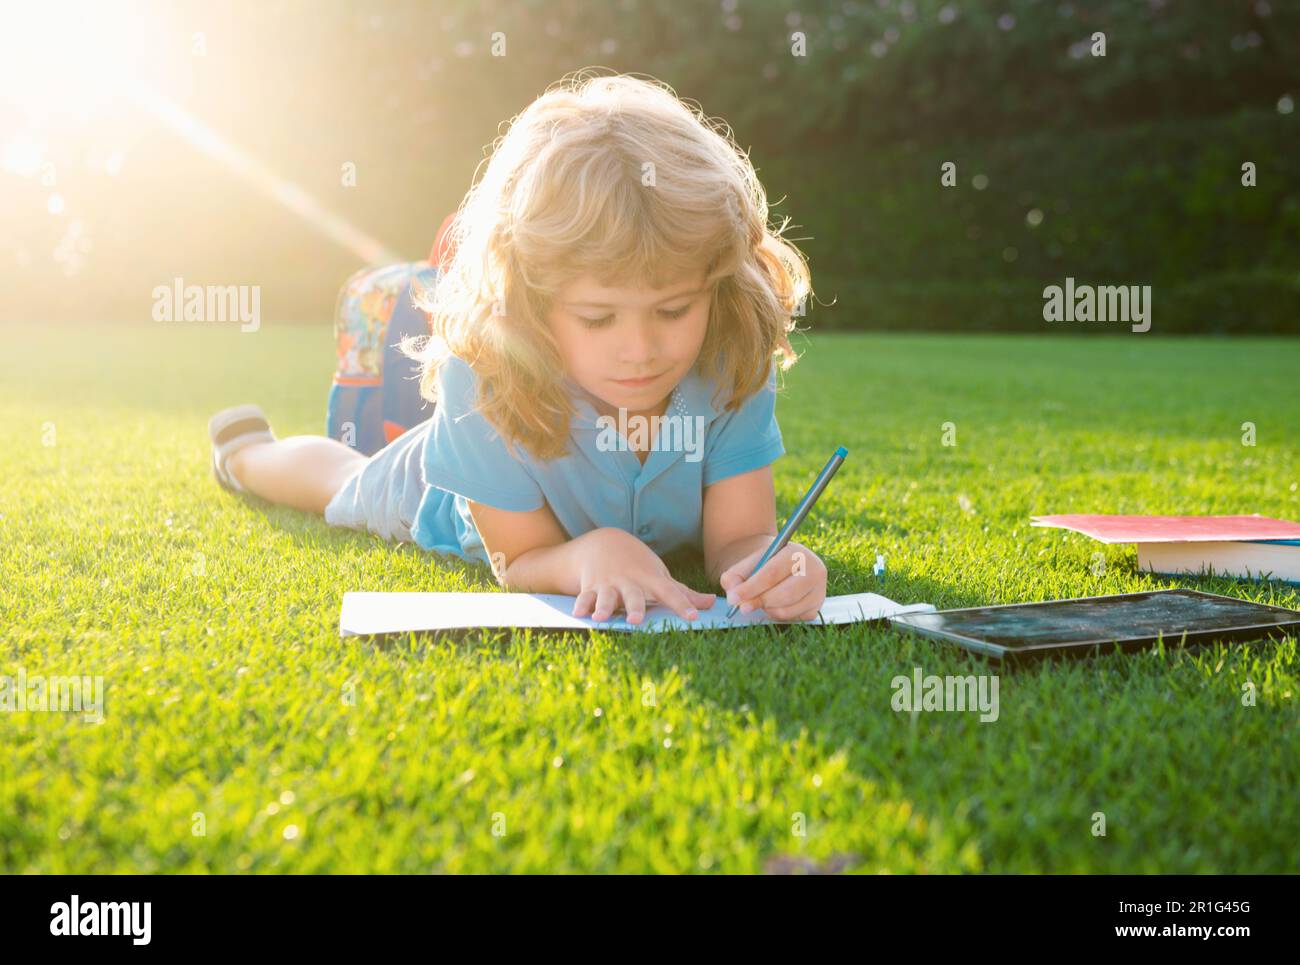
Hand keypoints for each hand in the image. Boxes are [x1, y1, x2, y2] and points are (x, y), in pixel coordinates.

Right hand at [570, 528, 715, 623]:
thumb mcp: (660, 576)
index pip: (670, 593)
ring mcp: (609, 584)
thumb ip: (683, 593)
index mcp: (650, 580)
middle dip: (635, 607)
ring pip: (605, 597)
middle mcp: (629, 582)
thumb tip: (711, 603)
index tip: (693, 617)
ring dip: (602, 607)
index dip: (682, 604)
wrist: (605, 543)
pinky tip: (578, 615)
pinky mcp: (590, 586)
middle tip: (636, 619)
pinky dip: (580, 605)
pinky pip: (584, 596)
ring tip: (600, 618)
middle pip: (633, 596)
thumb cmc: (639, 565)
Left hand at [719, 541, 826, 621]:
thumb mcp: (746, 564)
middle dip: (760, 602)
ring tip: (760, 601)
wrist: (779, 564)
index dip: (751, 588)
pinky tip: (774, 605)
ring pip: (788, 609)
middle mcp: (814, 569)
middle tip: (742, 607)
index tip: (734, 598)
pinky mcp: (817, 606)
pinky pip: (794, 619)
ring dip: (768, 610)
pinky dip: (778, 615)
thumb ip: (734, 577)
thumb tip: (733, 597)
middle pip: (785, 594)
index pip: (772, 573)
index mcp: (795, 552)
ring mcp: (819, 589)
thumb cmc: (761, 565)